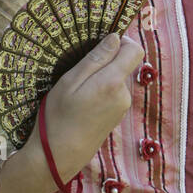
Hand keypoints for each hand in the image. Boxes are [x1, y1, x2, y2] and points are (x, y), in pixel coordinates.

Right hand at [28, 32, 145, 185]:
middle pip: (124, 64)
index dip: (120, 41)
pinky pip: (113, 93)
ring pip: (117, 79)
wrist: (60, 155)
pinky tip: (83, 102)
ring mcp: (122, 107)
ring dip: (102, 78)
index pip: (134, 49)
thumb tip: (115, 38)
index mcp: (113, 82)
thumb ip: (95, 59)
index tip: (100, 44)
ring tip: (78, 90)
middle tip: (79, 70)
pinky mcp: (117, 116)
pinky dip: (101, 91)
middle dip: (106, 61)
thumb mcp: (70, 81)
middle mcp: (124, 94)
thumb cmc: (58, 116)